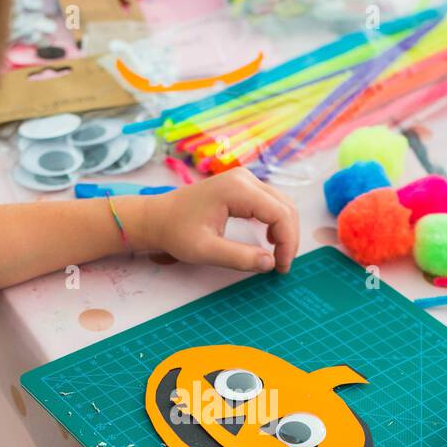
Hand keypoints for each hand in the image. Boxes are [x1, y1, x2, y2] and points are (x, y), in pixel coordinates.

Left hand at [131, 167, 298, 273]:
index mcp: (237, 189)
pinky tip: (268, 238)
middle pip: (285, 206)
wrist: (157, 217)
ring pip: (280, 203)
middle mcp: (245, 179)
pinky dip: (275, 221)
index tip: (280, 267)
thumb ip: (239, 258)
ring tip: (277, 255)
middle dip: (289, 237)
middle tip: (281, 266)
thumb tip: (270, 263)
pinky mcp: (241, 186)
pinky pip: (269, 202)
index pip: (280, 213)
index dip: (287, 242)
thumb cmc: (176, 232)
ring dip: (284, 230)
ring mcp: (244, 180)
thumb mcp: (205, 250)